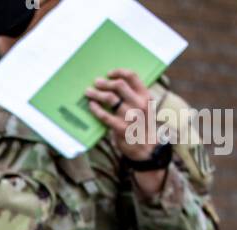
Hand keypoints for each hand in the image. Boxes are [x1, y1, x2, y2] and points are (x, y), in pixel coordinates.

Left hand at [84, 69, 165, 194]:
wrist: (147, 150)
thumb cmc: (142, 126)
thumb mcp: (145, 108)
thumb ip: (134, 97)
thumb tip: (115, 85)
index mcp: (145, 96)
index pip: (132, 76)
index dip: (118, 72)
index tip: (109, 73)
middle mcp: (139, 104)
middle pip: (118, 85)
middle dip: (105, 82)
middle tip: (96, 82)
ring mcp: (130, 116)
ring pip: (110, 98)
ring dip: (97, 93)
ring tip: (89, 92)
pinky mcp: (121, 129)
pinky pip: (105, 116)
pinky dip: (96, 109)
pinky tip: (91, 105)